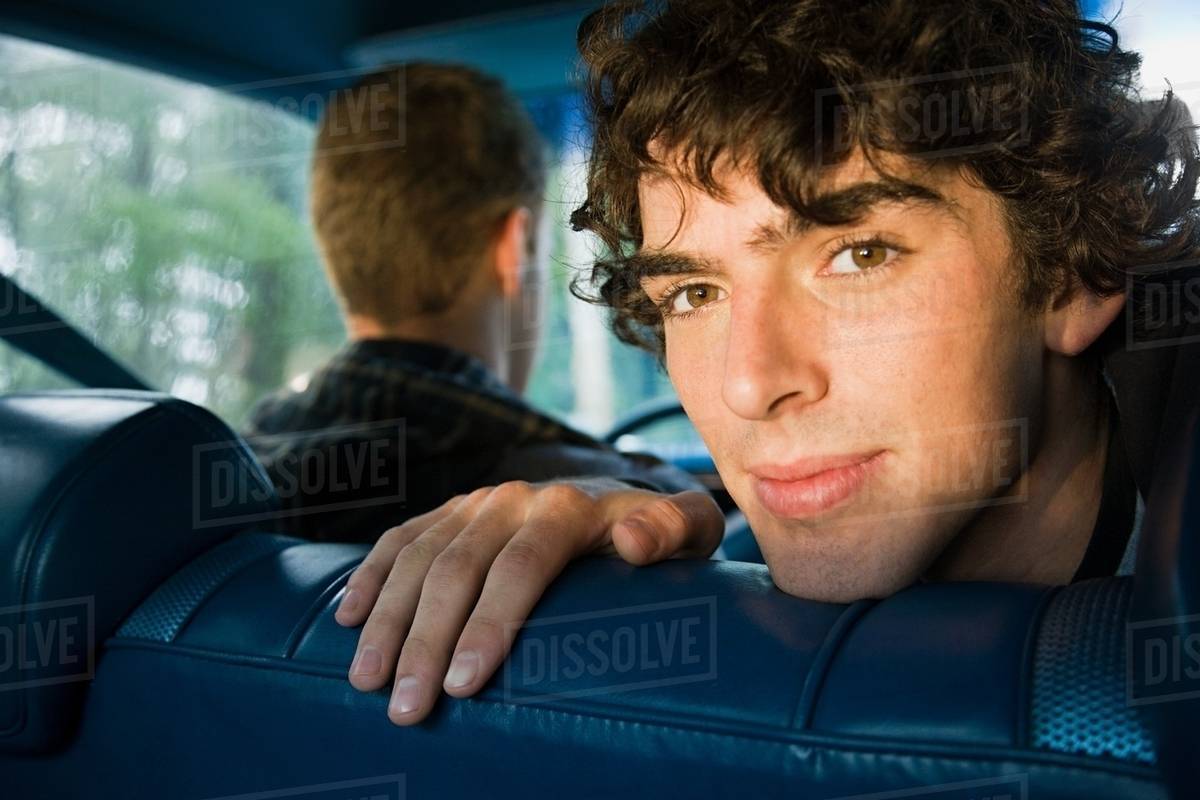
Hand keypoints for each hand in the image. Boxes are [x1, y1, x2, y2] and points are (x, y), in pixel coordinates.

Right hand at [333, 478, 722, 724]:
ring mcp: (475, 504)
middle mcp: (514, 500)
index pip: (522, 567)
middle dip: (426, 642)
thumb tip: (632, 542)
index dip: (491, 624)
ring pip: (418, 558)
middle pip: (458, 569)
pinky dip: (369, 576)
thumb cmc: (658, 538)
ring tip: (366, 681)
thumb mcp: (688, 531)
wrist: (620, 497)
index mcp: (570, 508)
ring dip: (386, 620)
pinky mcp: (449, 512)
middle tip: (405, 708)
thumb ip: (675, 529)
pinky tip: (346, 618)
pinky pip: (399, 538)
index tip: (465, 685)